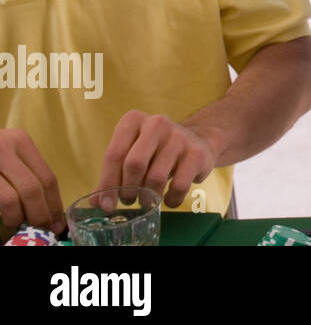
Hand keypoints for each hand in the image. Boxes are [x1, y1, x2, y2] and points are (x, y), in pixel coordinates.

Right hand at [0, 129, 64, 234]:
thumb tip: (50, 210)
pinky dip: (3, 213)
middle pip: (32, 189)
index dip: (55, 204)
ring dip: (16, 217)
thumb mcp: (10, 153)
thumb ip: (27, 173)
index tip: (58, 223)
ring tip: (15, 221)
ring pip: (10, 199)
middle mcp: (4, 148)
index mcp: (21, 141)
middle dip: (39, 214)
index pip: (47, 178)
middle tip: (42, 228)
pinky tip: (3, 216)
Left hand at [94, 110, 216, 209]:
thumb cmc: (155, 151)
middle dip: (128, 190)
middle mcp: (156, 123)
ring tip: (147, 201)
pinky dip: (171, 199)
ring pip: (156, 177)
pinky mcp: (198, 153)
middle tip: (129, 200)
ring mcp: (179, 137)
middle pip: (134, 164)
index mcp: (133, 120)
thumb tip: (98, 203)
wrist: (197, 141)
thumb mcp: (131, 155)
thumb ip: (112, 177)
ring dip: (148, 197)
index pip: (114, 154)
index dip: (108, 183)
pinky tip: (169, 199)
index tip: (106, 204)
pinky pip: (179, 185)